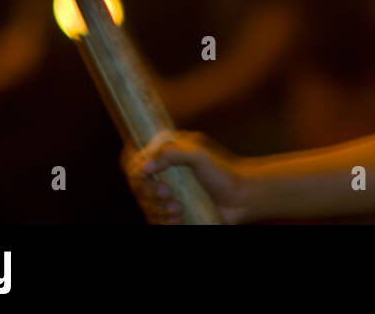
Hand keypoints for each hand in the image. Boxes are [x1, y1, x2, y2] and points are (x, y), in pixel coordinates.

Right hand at [121, 131, 249, 224]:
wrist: (241, 197)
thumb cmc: (223, 172)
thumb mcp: (199, 155)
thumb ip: (172, 154)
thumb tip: (144, 167)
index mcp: (168, 155)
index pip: (136, 160)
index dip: (133, 168)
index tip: (144, 176)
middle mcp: (164, 174)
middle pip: (138, 186)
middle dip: (150, 193)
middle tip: (169, 194)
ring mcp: (168, 194)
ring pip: (146, 206)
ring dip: (158, 210)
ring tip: (179, 210)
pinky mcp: (173, 212)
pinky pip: (155, 220)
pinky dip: (163, 222)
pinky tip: (179, 220)